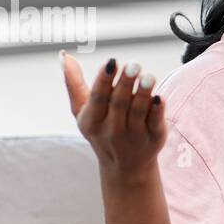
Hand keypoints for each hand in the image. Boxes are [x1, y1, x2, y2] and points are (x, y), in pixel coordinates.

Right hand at [60, 51, 166, 183]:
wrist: (125, 167)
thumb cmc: (101, 130)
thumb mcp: (82, 111)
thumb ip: (74, 84)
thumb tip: (64, 56)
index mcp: (92, 121)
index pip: (98, 98)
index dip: (104, 80)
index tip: (111, 62)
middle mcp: (112, 130)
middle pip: (119, 103)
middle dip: (126, 83)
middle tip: (133, 64)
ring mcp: (134, 136)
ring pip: (138, 112)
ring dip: (143, 93)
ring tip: (148, 76)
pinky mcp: (154, 139)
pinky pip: (155, 123)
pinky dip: (158, 111)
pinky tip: (159, 97)